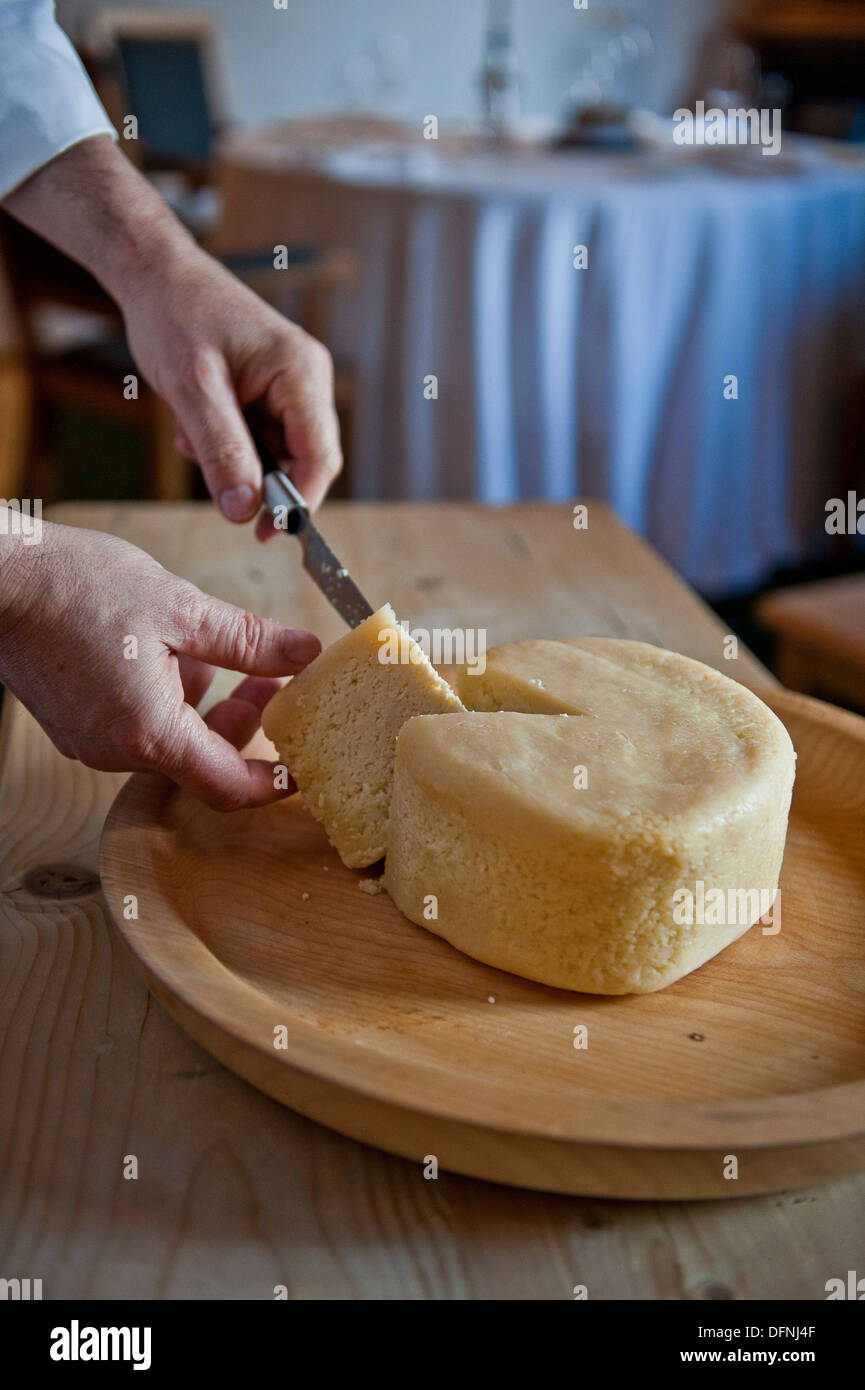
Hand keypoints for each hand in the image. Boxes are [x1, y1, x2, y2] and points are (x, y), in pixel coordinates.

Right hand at [0, 521, 319, 808]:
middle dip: (244, 724)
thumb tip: (304, 654)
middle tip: (272, 681)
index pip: (228, 788)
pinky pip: (138, 725)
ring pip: (171, 739)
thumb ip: (249, 641)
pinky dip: (168, 698)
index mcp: (150, 733)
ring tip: (224, 653)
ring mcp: (90, 740)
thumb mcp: (181, 607)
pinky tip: (173, 649)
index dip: (274, 784)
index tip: (304, 767)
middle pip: (202, 762)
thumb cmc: (78, 587)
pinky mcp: (75, 723)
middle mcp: (116, 751)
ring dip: (206, 704)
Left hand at [121, 246, 341, 522]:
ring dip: (238, 461)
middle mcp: (308, 378)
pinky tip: (198, 425)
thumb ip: (222, 452)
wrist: (156, 274)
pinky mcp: (274, 388)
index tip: (263, 533)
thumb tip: (244, 512)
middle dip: (260, 480)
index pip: (320, 457)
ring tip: (192, 438)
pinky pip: (263, 436)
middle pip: (305, 459)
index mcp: (301, 372)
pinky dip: (231, 444)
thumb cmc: (174, 316)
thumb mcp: (193, 390)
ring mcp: (294, 383)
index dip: (298, 503)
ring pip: (280, 453)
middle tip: (214, 482)